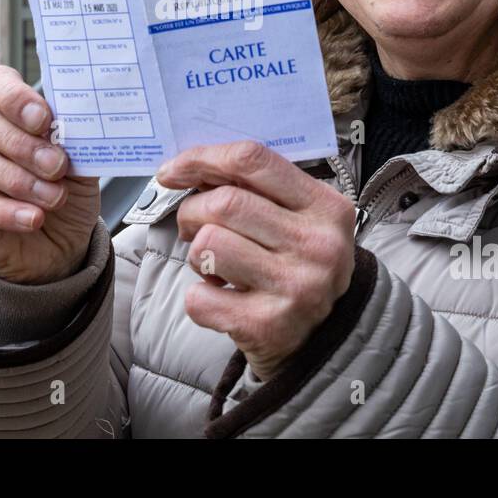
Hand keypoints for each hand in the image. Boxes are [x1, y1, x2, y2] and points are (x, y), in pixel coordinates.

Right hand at [0, 65, 99, 283]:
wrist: (54, 244)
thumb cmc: (63, 191)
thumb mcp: (79, 163)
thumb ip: (74, 141)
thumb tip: (78, 125)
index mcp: (2, 108)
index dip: (15, 97)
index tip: (44, 118)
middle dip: (24, 145)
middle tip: (57, 167)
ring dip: (18, 180)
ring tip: (53, 198)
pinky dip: (6, 211)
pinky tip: (33, 219)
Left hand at [156, 141, 355, 381]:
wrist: (321, 339)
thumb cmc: (295, 265)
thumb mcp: (296, 218)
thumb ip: (253, 188)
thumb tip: (187, 167)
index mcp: (326, 206)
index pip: (253, 160)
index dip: (202, 158)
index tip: (172, 170)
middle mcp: (317, 245)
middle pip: (224, 202)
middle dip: (192, 211)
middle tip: (193, 227)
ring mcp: (296, 287)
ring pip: (208, 244)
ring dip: (197, 255)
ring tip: (215, 266)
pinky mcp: (268, 326)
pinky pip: (199, 297)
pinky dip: (198, 296)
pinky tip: (221, 299)